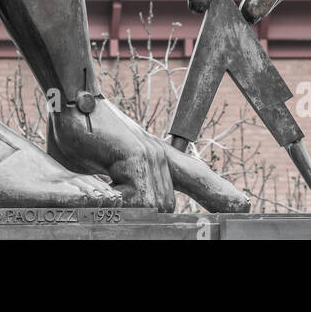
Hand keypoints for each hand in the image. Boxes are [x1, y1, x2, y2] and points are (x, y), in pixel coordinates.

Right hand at [48, 96, 249, 212]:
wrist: (68, 96)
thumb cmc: (73, 131)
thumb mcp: (91, 167)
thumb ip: (109, 191)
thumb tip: (112, 208)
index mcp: (152, 158)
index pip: (195, 176)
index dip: (217, 192)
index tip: (242, 205)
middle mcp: (159, 155)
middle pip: (164, 207)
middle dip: (142, 215)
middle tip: (113, 198)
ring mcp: (151, 155)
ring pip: (154, 207)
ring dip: (127, 209)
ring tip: (101, 193)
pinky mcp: (138, 156)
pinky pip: (139, 199)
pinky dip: (120, 204)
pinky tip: (103, 192)